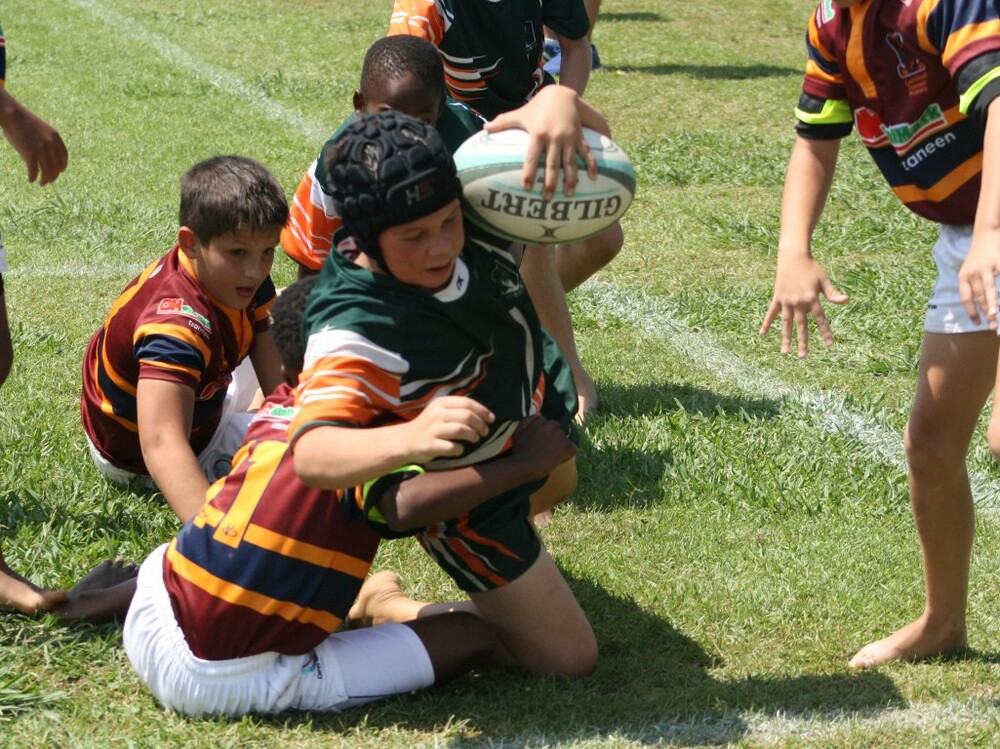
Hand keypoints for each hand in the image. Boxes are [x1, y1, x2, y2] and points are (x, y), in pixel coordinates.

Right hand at [0, 89, 67, 185]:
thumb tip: (47, 155)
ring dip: (45, 180)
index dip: (62, 166)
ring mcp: (41, 150)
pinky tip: (31, 180)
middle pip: (56, 166)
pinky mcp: (30, 154)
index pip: (64, 157)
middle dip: (53, 176)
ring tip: (41, 183)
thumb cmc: (24, 122)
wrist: (12, 115)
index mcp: (55, 137)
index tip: (59, 172)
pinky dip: (33, 177)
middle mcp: (51, 144)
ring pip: (47, 171)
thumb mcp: (42, 129)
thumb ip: (47, 140)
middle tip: (49, 181)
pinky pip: (34, 171)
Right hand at [403, 396, 494, 462]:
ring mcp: (432, 430)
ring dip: (473, 436)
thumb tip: (484, 414)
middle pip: (467, 416)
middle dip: (480, 425)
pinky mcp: (430, 445)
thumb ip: (457, 409)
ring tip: (475, 439)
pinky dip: (460, 449)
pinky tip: (460, 449)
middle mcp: (436, 414)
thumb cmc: (429, 426)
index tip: (491, 419)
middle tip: (485, 432)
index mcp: (441, 403)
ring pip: (461, 430)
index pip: (467, 403)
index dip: (483, 411)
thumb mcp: (439, 411)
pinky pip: (452, 447)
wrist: (405, 441)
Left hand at [485, 85, 597, 199]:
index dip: (529, 172)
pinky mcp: (580, 137)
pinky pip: (587, 153)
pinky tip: (594, 178)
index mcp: (538, 133)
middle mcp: (554, 137)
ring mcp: (569, 138)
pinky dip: (592, 165)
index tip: (526, 188)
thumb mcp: (521, 113)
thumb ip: (503, 122)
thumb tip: (484, 128)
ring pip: (570, 161)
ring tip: (568, 194)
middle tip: (547, 198)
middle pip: (552, 163)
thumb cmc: (537, 107)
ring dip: (571, 178)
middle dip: (550, 181)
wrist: (562, 94)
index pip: (532, 156)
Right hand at [509, 414, 575, 480]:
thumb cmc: (519, 451)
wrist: (525, 466)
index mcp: (541, 420)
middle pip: (557, 430)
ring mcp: (560, 435)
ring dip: (560, 446)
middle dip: (554, 438)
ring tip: (551, 456)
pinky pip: (572, 448)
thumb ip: (527, 420)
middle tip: (546, 449)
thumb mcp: (518, 431)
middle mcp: (552, 425)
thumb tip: (538, 415)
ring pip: (564, 439)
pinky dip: (567, 454)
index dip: (545, 433)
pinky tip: (558, 460)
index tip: (540, 442)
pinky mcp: (566, 446)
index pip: (547, 423)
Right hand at [760, 253, 847, 357]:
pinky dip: (767, 323)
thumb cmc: (811, 268)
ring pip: (786, 323)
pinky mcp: (777, 298)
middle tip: (803, 356)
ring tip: (785, 352)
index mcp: (811, 298)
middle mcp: (798, 302)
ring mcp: (786, 301)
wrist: (793, 256)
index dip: (826, 332)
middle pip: (801, 325)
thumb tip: (845, 301)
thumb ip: (832, 293)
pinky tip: (762, 334)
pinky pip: (771, 313)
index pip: (820, 318)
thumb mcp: (823, 279)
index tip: (830, 345)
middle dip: (803, 341)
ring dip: (785, 338)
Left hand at [958, 227, 999, 327]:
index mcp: (963, 276)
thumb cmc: (978, 257)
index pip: (966, 298)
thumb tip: (979, 306)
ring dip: (992, 304)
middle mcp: (972, 273)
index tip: (977, 323)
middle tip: (992, 325)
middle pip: (979, 296)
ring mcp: (986, 267)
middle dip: (985, 312)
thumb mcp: (969, 270)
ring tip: (994, 315)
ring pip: (989, 289)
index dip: (971, 312)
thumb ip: (972, 286)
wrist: (986, 234)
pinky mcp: (998, 263)